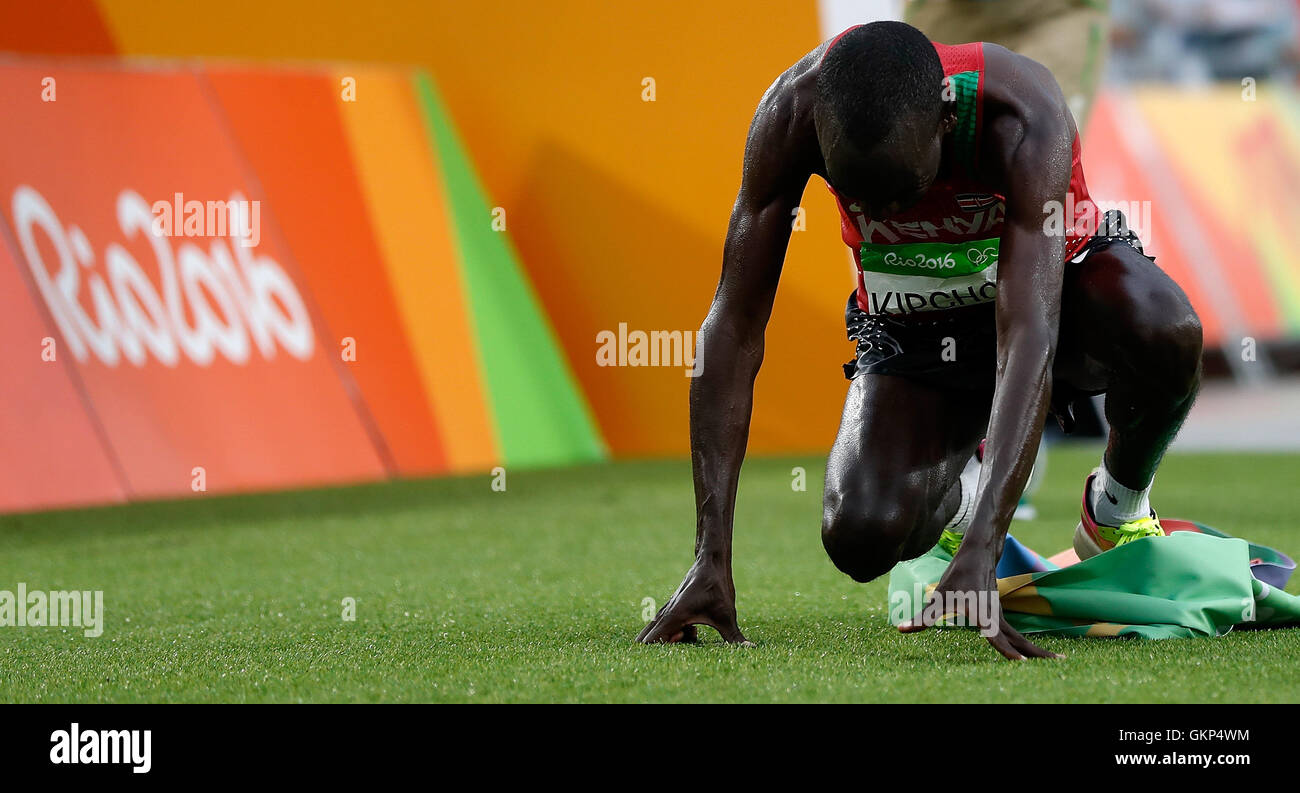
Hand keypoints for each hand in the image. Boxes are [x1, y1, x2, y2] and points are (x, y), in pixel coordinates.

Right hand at [636, 560, 750, 644]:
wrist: (711, 563)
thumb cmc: (717, 588)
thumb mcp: (726, 616)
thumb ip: (734, 638)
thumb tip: (751, 649)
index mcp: (673, 617)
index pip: (649, 642)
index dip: (659, 652)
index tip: (677, 647)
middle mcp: (665, 614)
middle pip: (648, 640)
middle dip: (663, 648)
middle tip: (684, 640)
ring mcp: (666, 611)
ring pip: (658, 632)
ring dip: (671, 640)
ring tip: (693, 634)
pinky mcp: (671, 609)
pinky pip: (666, 627)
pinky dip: (676, 633)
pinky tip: (694, 630)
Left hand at [898, 553, 1062, 660]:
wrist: (977, 552)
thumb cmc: (958, 575)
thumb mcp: (939, 596)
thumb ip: (923, 617)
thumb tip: (901, 629)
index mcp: (984, 614)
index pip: (996, 637)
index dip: (1005, 650)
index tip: (1019, 663)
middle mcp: (996, 617)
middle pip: (1019, 640)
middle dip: (1036, 654)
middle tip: (1060, 664)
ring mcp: (1000, 616)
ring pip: (1021, 637)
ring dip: (1037, 650)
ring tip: (1058, 662)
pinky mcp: (1000, 614)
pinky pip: (1016, 634)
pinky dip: (1027, 645)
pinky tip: (1033, 654)